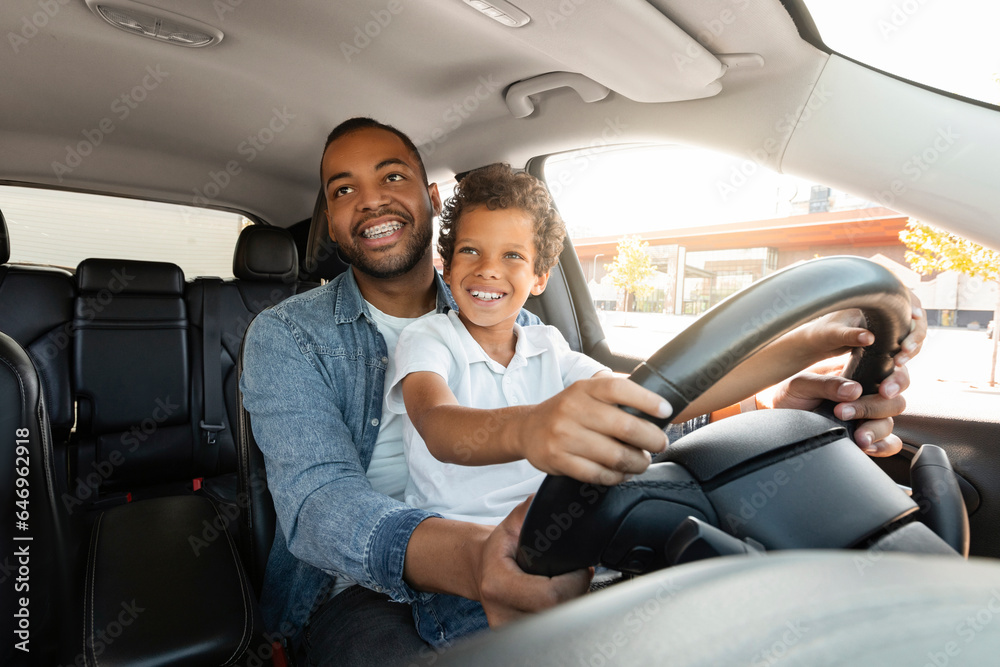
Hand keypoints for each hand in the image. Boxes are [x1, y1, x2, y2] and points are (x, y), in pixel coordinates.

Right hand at [476, 498, 591, 627]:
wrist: (479, 569)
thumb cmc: (497, 548)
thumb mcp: (513, 523)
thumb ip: (534, 510)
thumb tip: (560, 496)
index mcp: (498, 585)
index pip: (550, 596)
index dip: (574, 582)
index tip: (581, 568)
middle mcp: (501, 613)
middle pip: (558, 613)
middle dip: (576, 592)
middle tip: (579, 575)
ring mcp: (508, 629)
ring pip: (557, 623)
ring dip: (570, 605)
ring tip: (569, 585)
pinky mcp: (516, 636)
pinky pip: (550, 627)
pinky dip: (560, 613)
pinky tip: (559, 598)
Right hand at [515, 375, 670, 484]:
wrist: (527, 429)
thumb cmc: (566, 411)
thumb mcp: (584, 391)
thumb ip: (613, 390)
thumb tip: (655, 399)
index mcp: (583, 389)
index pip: (618, 389)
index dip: (646, 400)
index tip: (666, 411)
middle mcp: (572, 409)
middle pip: (624, 426)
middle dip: (651, 439)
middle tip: (659, 444)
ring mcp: (564, 436)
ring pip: (614, 455)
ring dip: (637, 462)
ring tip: (642, 461)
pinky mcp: (558, 459)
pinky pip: (597, 474)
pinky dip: (616, 477)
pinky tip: (622, 473)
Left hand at [760, 290, 925, 456]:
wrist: (779, 420)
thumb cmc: (791, 395)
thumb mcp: (802, 384)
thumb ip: (826, 384)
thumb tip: (854, 390)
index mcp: (858, 374)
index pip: (890, 372)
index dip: (896, 379)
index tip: (884, 389)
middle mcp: (867, 395)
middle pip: (894, 401)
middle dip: (874, 407)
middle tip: (844, 412)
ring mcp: (867, 417)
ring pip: (889, 423)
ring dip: (875, 429)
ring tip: (856, 435)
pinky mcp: (865, 437)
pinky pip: (888, 444)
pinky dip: (882, 447)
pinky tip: (866, 446)